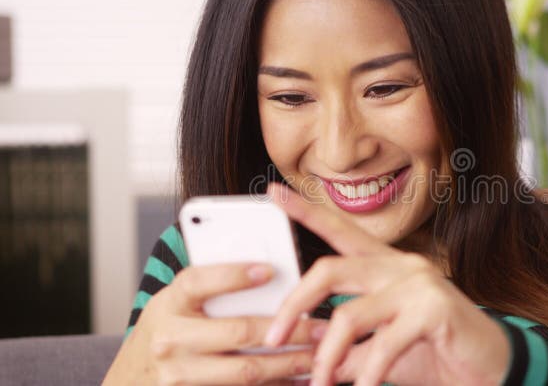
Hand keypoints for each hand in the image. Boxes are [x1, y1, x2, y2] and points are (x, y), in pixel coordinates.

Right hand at [103, 263, 327, 384]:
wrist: (129, 383)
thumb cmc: (165, 332)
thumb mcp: (176, 303)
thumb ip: (211, 289)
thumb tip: (269, 272)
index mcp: (168, 304)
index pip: (198, 282)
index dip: (234, 275)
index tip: (270, 269)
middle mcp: (170, 340)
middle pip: (237, 332)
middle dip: (287, 330)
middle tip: (322, 326)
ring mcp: (180, 377)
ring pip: (246, 371)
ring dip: (289, 364)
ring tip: (321, 355)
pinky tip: (300, 381)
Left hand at [264, 182, 510, 385]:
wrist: (490, 371)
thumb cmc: (435, 355)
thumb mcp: (379, 352)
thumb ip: (346, 349)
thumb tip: (307, 359)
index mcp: (387, 267)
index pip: (341, 232)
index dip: (306, 212)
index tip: (273, 192)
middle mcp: (401, 266)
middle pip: (330, 269)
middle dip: (295, 304)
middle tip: (274, 337)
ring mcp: (419, 284)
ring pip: (350, 315)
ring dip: (328, 356)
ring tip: (320, 383)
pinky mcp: (435, 309)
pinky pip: (383, 344)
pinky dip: (367, 373)